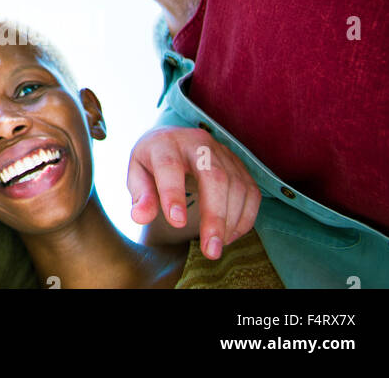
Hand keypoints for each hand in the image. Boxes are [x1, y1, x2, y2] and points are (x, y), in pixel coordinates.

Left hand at [128, 127, 260, 259]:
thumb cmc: (153, 162)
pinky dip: (245, 218)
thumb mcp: (137, 174)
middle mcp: (197, 143)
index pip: (170, 165)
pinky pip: (251, 192)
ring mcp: (222, 152)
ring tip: (216, 246)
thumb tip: (140, 217)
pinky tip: (229, 235)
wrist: (173, 139)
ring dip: (231, 221)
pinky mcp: (240, 165)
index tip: (176, 222)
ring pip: (237, 185)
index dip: (173, 194)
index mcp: (165, 143)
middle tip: (211, 249)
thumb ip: (141, 195)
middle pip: (214, 176)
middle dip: (215, 215)